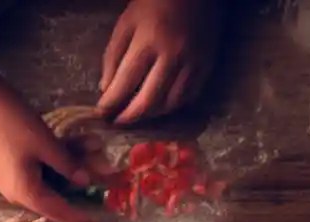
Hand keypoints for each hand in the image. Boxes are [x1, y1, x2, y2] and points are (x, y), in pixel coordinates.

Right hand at [0, 38, 93, 221]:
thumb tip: (85, 182)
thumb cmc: (9, 122)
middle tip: (108, 166)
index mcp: (25, 193)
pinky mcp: (6, 163)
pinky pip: (37, 166)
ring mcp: (10, 177)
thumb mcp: (45, 143)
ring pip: (48, 176)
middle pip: (56, 193)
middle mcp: (16, 191)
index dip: (81, 219)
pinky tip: (74, 139)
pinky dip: (55, 156)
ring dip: (71, 161)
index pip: (59, 214)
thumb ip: (67, 165)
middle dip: (82, 179)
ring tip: (94, 142)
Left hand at [99, 0, 221, 123]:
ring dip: (150, 115)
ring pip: (170, 104)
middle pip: (148, 102)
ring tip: (136, 114)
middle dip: (129, 117)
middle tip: (117, 121)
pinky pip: (189, 96)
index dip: (110, 104)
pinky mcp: (207, 64)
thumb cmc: (152, 5)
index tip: (101, 113)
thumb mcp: (124, 26)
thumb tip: (106, 90)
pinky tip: (159, 105)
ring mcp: (193, 62)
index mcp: (147, 44)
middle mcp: (172, 56)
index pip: (123, 85)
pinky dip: (172, 106)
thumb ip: (112, 58)